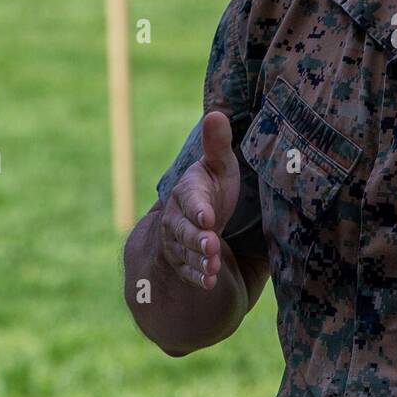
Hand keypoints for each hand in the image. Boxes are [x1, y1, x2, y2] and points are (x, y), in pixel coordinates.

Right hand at [159, 111, 240, 290]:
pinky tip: (209, 282)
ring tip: (212, 268)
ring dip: (198, 260)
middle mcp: (178, 216)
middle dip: (197, 238)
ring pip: (184, 250)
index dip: (198, 208)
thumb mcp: (219, 166)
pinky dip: (197, 276)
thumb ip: (217, 145)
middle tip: (212, 246)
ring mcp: (177, 240)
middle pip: (184, 229)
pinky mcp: (182, 259)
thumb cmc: (213, 186)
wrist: (197, 215)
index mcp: (188, 190)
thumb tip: (216, 114)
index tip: (209, 217)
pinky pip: (186, 269)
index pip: (190, 199)